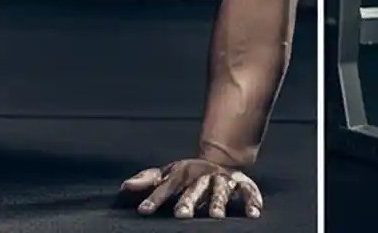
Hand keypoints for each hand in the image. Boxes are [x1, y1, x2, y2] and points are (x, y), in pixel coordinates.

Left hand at [121, 159, 263, 218]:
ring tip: (215, 216)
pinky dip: (252, 201)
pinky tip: (253, 214)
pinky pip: (248, 191)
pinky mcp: (240, 182)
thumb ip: (147, 180)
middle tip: (180, 216)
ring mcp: (222, 179)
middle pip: (193, 189)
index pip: (165, 187)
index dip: (153, 198)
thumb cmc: (185, 175)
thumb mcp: (166, 174)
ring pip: (219, 191)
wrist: (218, 160)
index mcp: (181, 173)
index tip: (143, 211)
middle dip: (187, 202)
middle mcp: (202, 176)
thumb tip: (124, 186)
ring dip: (218, 202)